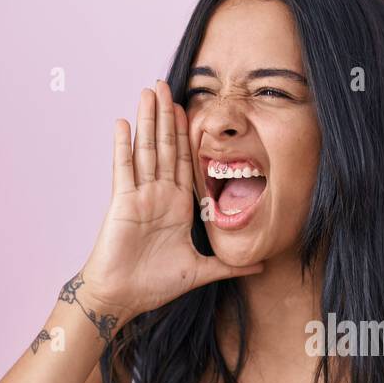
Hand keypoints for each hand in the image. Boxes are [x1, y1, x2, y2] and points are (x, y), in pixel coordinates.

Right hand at [78, 80, 263, 321]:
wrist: (123, 297)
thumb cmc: (154, 285)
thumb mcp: (201, 271)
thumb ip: (229, 265)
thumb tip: (260, 266)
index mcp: (177, 207)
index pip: (183, 162)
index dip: (186, 135)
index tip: (189, 109)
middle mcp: (158, 196)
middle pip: (164, 147)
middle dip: (166, 116)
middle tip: (166, 85)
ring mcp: (139, 195)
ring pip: (146, 149)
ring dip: (148, 119)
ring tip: (149, 91)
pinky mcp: (122, 201)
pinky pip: (123, 168)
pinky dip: (123, 145)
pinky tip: (123, 122)